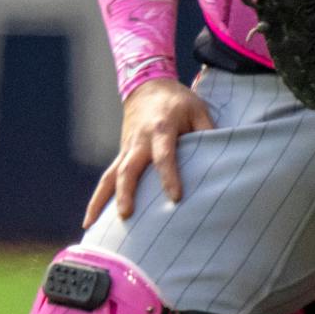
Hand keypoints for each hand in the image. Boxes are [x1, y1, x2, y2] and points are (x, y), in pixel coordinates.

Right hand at [84, 78, 212, 226]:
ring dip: (100, 201)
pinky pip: (107, 178)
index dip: (170, 177)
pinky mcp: (121, 155)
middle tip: (126, 214)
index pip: (164, 156)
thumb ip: (208, 132)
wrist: (147, 86)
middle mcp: (139, 141)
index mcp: (161, 129)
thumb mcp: (198, 109)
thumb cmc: (178, 101)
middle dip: (126, 192)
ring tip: (92, 226)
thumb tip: (223, 158)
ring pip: (110, 177)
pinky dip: (97, 199)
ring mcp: (126, 149)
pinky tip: (90, 222)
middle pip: (129, 169)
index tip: (176, 197)